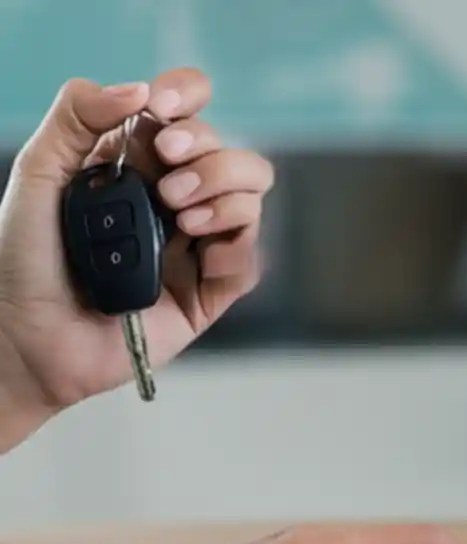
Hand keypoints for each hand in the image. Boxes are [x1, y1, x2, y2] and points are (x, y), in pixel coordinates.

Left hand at [0, 67, 272, 450]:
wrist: (26, 338)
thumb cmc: (22, 261)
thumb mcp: (37, 174)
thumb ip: (75, 118)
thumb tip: (138, 90)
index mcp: (137, 161)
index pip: (186, 108)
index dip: (188, 94)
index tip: (163, 106)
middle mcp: (175, 196)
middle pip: (228, 149)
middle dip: (206, 153)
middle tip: (166, 178)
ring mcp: (197, 243)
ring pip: (252, 194)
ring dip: (224, 191)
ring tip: (181, 214)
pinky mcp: (210, 290)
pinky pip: (249, 256)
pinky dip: (233, 243)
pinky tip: (199, 250)